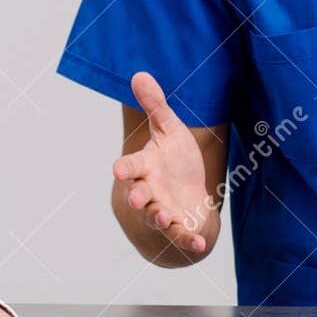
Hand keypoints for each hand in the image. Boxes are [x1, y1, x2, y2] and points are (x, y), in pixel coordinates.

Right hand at [113, 71, 213, 255]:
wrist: (187, 195)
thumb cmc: (175, 160)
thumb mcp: (169, 129)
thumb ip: (155, 106)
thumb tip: (139, 73)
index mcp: (146, 166)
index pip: (132, 166)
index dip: (125, 168)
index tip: (118, 169)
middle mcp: (149, 190)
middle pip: (139, 195)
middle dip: (137, 196)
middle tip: (136, 197)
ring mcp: (162, 210)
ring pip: (156, 216)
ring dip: (159, 217)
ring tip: (164, 216)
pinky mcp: (179, 227)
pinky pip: (180, 235)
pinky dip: (187, 240)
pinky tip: (197, 242)